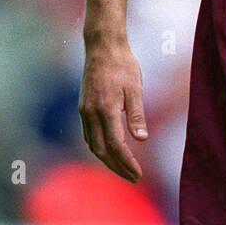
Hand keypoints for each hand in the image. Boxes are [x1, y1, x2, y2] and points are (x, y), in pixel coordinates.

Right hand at [79, 35, 147, 181]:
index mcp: (106, 109)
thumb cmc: (123, 65)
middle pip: (101, 151)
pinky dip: (98, 147)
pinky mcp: (83, 107)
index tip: (138, 174)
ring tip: (123, 168)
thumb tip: (142, 139)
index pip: (115, 146)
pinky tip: (109, 150)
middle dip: (117, 167)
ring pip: (92, 144)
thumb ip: (137, 115)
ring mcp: (84, 110)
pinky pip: (88, 134)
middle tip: (133, 178)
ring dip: (107, 160)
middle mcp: (91, 113)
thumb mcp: (135, 88)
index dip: (127, 163)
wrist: (102, 46)